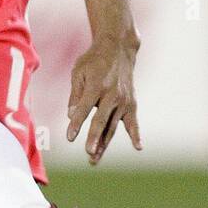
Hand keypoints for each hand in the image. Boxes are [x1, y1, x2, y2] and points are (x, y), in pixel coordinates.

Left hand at [66, 35, 141, 164]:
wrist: (118, 49)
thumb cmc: (93, 61)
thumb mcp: (78, 72)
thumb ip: (75, 94)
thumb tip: (70, 115)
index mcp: (97, 85)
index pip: (84, 108)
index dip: (77, 123)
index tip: (70, 137)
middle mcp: (112, 94)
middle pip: (102, 120)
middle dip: (94, 137)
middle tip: (88, 152)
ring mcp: (123, 100)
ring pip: (113, 126)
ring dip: (104, 143)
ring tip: (94, 158)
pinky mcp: (131, 104)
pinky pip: (132, 122)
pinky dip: (136, 134)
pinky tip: (138, 147)